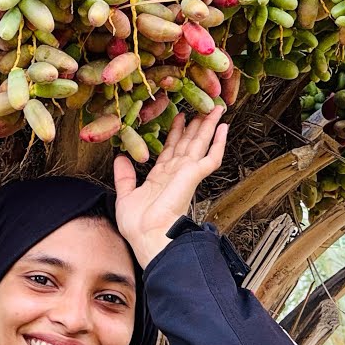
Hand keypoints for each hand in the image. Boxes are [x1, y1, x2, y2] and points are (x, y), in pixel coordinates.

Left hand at [114, 106, 227, 267]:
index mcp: (161, 178)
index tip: (180, 117)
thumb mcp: (125, 195)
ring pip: (201, 143)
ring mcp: (187, 173)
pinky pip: (211, 156)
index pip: (171, 149)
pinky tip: (224, 128)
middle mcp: (176, 173)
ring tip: (216, 108)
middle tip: (203, 107)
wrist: (148, 237)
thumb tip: (120, 157)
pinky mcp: (194, 176)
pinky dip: (219, 142)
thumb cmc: (138, 226)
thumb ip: (124, 176)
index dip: (176, 133)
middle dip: (196, 124)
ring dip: (209, 125)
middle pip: (189, 142)